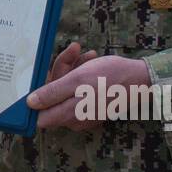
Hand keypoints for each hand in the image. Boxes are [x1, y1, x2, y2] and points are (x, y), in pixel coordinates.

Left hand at [26, 43, 150, 130]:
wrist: (142, 79)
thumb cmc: (110, 77)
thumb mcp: (77, 80)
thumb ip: (52, 94)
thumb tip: (30, 105)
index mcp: (67, 115)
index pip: (40, 110)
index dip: (41, 91)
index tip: (50, 71)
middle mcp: (74, 119)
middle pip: (55, 95)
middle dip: (62, 71)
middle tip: (76, 52)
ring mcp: (85, 114)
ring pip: (67, 90)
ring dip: (74, 69)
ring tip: (89, 55)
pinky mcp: (93, 107)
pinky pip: (79, 91)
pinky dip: (83, 74)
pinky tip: (93, 60)